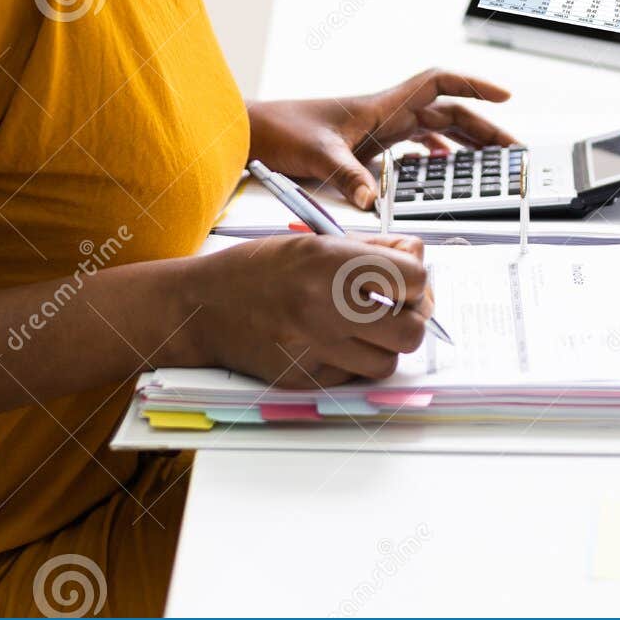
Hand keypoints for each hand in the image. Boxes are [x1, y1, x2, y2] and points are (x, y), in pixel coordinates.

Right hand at [190, 233, 433, 387]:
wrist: (203, 306)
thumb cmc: (255, 268)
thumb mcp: (311, 239)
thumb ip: (369, 248)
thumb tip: (416, 257)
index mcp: (329, 262)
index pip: (413, 278)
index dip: (417, 279)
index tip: (406, 278)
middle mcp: (325, 306)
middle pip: (411, 328)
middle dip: (410, 317)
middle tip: (395, 308)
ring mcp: (315, 348)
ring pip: (388, 361)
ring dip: (385, 345)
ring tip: (363, 327)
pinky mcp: (306, 379)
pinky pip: (355, 377)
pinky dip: (354, 361)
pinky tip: (334, 341)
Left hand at [247, 69, 515, 211]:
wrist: (253, 134)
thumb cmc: (280, 132)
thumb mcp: (316, 155)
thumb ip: (347, 177)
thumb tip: (373, 202)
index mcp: (380, 107)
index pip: (437, 83)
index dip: (473, 85)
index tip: (506, 96)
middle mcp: (384, 115)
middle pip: (446, 113)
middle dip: (483, 127)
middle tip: (513, 150)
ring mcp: (377, 131)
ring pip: (433, 130)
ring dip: (463, 144)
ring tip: (491, 163)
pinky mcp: (366, 147)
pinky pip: (411, 147)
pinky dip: (433, 157)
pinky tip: (443, 171)